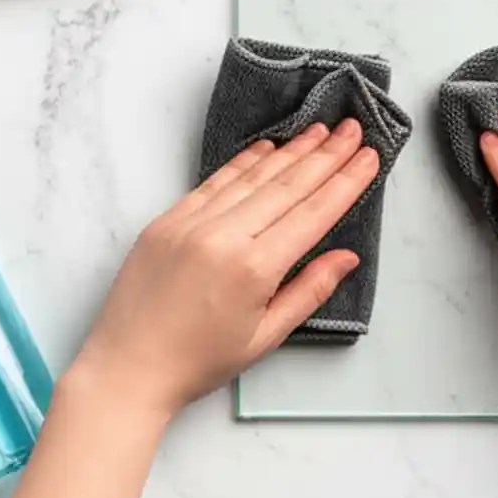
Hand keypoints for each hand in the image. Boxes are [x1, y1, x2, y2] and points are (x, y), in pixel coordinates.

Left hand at [68, 119, 377, 416]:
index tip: (370, 156)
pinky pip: (214, 182)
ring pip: (253, 177)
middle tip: (354, 129)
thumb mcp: (265, 337)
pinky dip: (244, 162)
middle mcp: (224, 236)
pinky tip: (267, 147)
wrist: (126, 368)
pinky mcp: (167, 220)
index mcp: (254, 269)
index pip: (313, 214)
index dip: (346, 182)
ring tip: (321, 130)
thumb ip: (309, 291)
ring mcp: (191, 223)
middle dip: (326, 155)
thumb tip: (347, 257)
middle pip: (288, 186)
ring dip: (291, 151)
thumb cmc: (198, 362)